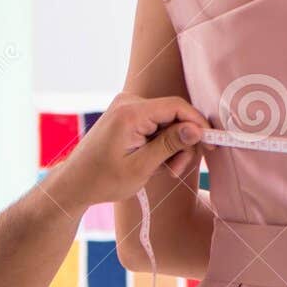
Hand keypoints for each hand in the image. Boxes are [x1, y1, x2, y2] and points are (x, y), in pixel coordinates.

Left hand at [50, 93, 207, 210]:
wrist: (75, 183)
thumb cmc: (103, 180)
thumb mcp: (141, 167)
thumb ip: (170, 145)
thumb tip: (197, 129)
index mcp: (130, 112)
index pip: (177, 106)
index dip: (198, 124)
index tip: (211, 144)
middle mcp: (129, 103)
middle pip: (174, 116)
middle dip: (181, 144)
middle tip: (176, 171)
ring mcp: (127, 108)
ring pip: (167, 123)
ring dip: (171, 148)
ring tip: (162, 171)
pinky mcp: (127, 116)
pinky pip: (156, 125)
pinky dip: (160, 145)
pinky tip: (153, 163)